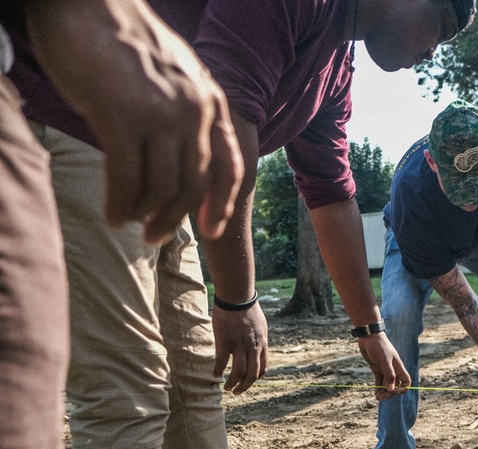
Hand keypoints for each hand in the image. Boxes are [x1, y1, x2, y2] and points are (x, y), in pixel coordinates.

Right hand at [26, 0, 242, 243]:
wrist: (88, 3)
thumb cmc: (122, 42)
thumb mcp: (173, 78)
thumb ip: (183, 113)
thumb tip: (178, 156)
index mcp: (212, 103)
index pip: (230, 166)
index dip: (221, 204)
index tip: (211, 231)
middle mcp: (194, 111)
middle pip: (195, 185)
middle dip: (175, 218)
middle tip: (155, 237)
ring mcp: (161, 115)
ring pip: (162, 187)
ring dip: (144, 214)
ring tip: (127, 222)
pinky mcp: (122, 118)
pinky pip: (127, 179)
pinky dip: (121, 204)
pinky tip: (113, 213)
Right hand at [211, 304, 267, 393]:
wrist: (238, 296)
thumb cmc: (248, 308)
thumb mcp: (260, 325)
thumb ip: (258, 338)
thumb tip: (258, 345)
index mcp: (262, 343)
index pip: (263, 367)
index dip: (256, 377)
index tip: (248, 381)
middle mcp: (253, 346)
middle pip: (252, 374)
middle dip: (245, 386)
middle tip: (237, 392)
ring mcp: (239, 344)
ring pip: (239, 371)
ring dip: (233, 383)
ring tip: (227, 388)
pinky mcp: (225, 341)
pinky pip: (222, 361)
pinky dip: (218, 370)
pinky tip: (215, 374)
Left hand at [358, 333, 410, 400]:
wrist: (369, 337)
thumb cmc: (379, 346)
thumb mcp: (384, 360)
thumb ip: (389, 375)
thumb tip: (392, 389)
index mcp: (398, 367)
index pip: (406, 382)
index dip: (402, 389)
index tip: (394, 391)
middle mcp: (393, 369)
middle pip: (396, 386)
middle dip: (390, 393)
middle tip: (381, 398)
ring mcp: (385, 369)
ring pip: (387, 384)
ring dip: (383, 392)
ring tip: (377, 397)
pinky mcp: (377, 369)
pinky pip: (379, 381)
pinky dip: (378, 388)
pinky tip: (375, 394)